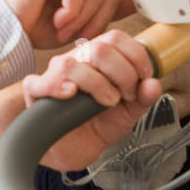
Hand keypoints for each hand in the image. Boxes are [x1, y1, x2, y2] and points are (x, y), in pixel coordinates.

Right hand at [0, 0, 132, 48]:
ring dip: (82, 19)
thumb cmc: (37, 30)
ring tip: (64, 29)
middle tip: (79, 35)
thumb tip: (134, 0)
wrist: (9, 36)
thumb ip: (105, 9)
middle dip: (98, 18)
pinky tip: (57, 20)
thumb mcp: (81, 24)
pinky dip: (71, 12)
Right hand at [22, 29, 161, 170]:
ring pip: (70, 64)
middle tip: (125, 96)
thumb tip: (153, 84)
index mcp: (98, 59)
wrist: (75, 151)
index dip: (135, 55)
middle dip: (122, 73)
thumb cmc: (97, 126)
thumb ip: (143, 99)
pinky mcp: (37, 94)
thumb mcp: (128, 114)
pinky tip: (70, 94)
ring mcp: (54, 76)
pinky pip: (37, 83)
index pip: (115, 38)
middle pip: (98, 48)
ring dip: (96, 84)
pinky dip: (54, 86)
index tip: (144, 78)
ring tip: (106, 102)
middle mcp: (76, 62)